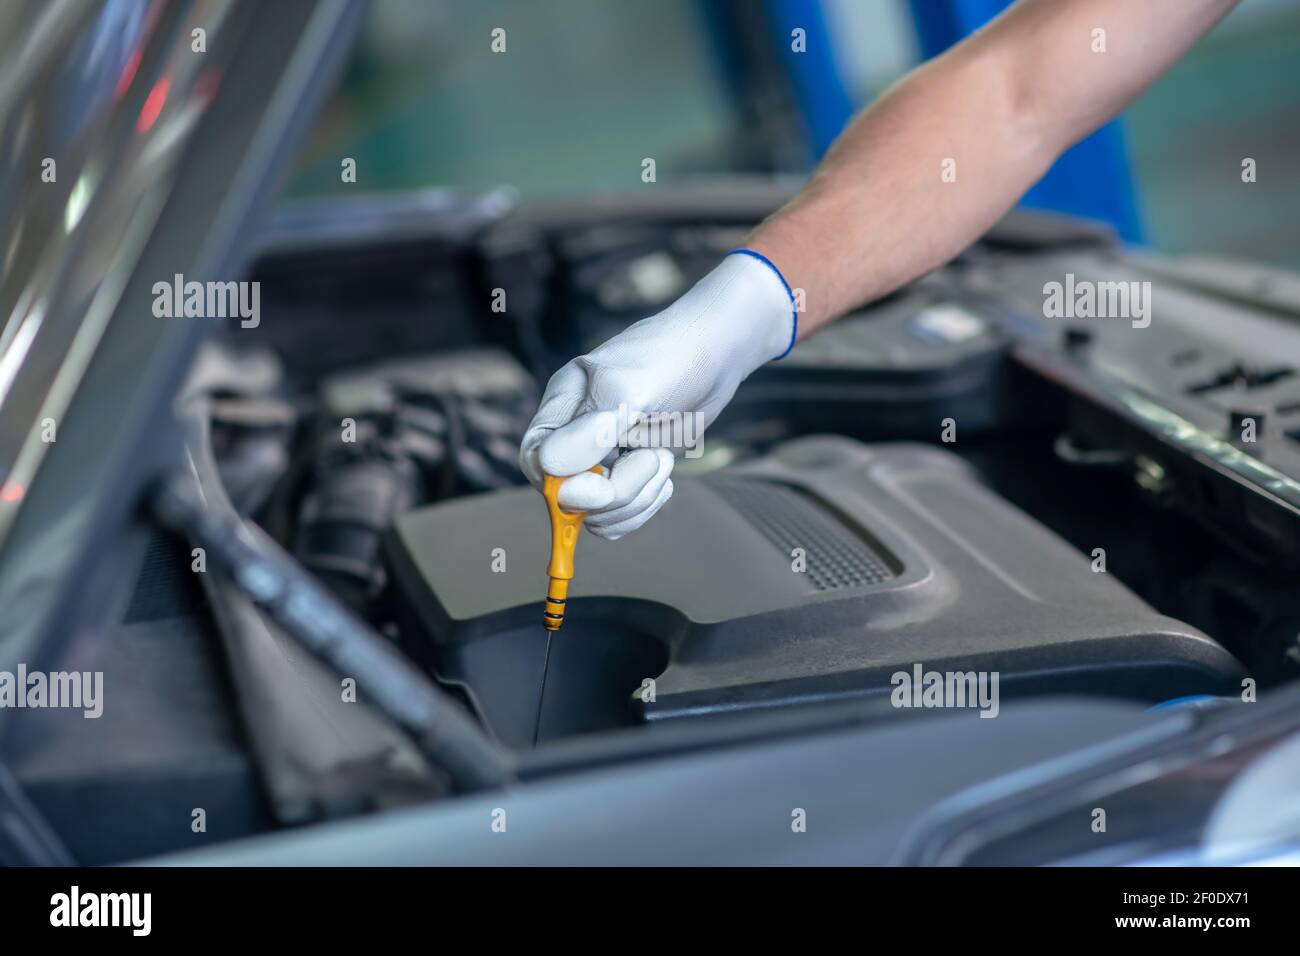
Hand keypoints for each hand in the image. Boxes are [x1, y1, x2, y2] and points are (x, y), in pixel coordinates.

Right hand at [519, 251, 794, 538]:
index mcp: (562, 408)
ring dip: (638, 496)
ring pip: (599, 512)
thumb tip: (551, 471)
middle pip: (570, 495)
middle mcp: (576, 436)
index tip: (602, 488)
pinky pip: (624, 513)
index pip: (538, 460)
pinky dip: (646, 503)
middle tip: (656, 457)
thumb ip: (592, 432)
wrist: (716, 353)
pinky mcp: (630, 472)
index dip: (562, 485)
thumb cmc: (670, 359)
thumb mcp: (629, 390)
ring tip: (663, 457)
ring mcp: (604, 458)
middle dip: (616, 491)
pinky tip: (663, 473)